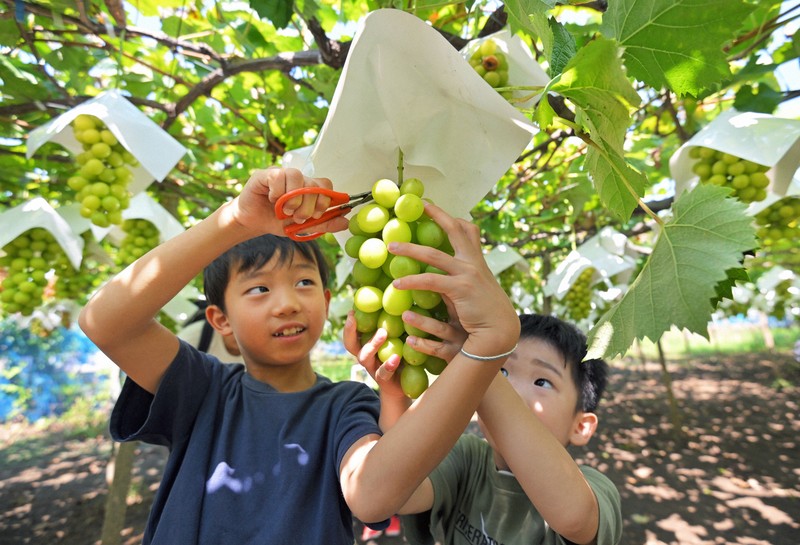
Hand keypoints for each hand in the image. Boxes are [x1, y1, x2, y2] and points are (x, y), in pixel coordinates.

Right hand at [231, 167, 348, 235]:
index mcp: (309, 189)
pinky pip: (278, 176)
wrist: (254, 223)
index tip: (316, 215)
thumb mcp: (303, 227)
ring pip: (297, 176)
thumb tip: (346, 221)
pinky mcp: (266, 174)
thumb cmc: (277, 222)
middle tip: (298, 218)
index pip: (325, 184)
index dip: (324, 199)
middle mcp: (298, 179)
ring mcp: (283, 174)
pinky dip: (277, 192)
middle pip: (313, 183)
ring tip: (285, 211)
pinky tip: (272, 200)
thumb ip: (324, 224)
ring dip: (293, 199)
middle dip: (308, 205)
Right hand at [343, 311, 404, 399]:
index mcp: (365, 346)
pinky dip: (388, 365)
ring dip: (372, 343)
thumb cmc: (399, 355)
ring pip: (365, 357)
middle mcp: (366, 357)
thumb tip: (395, 299)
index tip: (352, 311)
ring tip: (383, 332)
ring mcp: (373, 369)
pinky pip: (382, 373)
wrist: (405, 385)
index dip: (349, 324)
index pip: (351, 334)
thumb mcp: (396, 338)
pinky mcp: (383, 380)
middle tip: (354, 317)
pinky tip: (395, 357)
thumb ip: (392, 324)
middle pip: (351, 345)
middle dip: (351, 331)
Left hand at [389, 203, 518, 356]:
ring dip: (410, 249)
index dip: (451, 217)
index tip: (433, 207)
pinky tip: (397, 284)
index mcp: (477, 261)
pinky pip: (430, 281)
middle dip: (437, 215)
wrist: (500, 332)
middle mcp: (473, 263)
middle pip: (455, 230)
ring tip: (391, 247)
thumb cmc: (485, 314)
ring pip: (434, 255)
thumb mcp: (474, 291)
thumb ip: (459, 280)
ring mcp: (468, 274)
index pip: (468, 231)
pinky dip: (412, 281)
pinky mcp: (460, 289)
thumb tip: (439, 275)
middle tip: (419, 205)